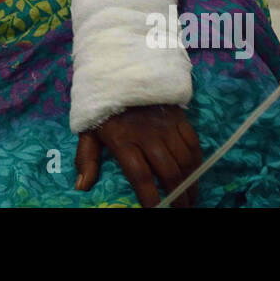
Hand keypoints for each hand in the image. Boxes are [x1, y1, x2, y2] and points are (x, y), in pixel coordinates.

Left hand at [74, 105, 201, 206]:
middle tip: (181, 210)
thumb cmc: (103, 105)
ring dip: (190, 182)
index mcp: (123, 140)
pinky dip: (197, 162)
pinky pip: (193, 143)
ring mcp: (165, 125)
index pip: (140, 175)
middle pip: (168, 171)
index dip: (150, 197)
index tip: (157, 211)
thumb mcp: (88, 129)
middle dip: (178, 196)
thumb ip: (87, 158)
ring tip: (191, 198)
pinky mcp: (178, 116)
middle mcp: (147, 134)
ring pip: (184, 160)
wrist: (120, 69)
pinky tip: (196, 174)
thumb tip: (81, 187)